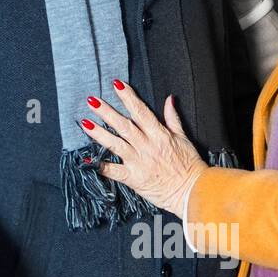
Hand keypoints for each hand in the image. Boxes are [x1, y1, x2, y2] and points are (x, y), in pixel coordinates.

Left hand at [80, 83, 205, 218]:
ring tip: (85, 123)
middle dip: (106, 112)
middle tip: (92, 100)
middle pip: (123, 125)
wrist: (192, 191)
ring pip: (116, 144)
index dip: (128, 97)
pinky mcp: (134, 178)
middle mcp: (147, 146)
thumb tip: (169, 99)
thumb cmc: (190, 166)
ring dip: (99, 133)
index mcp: (159, 135)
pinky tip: (88, 161)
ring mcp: (139, 162)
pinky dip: (101, 167)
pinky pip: (115, 172)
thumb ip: (173, 118)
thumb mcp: (184, 138)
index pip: (141, 111)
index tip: (116, 85)